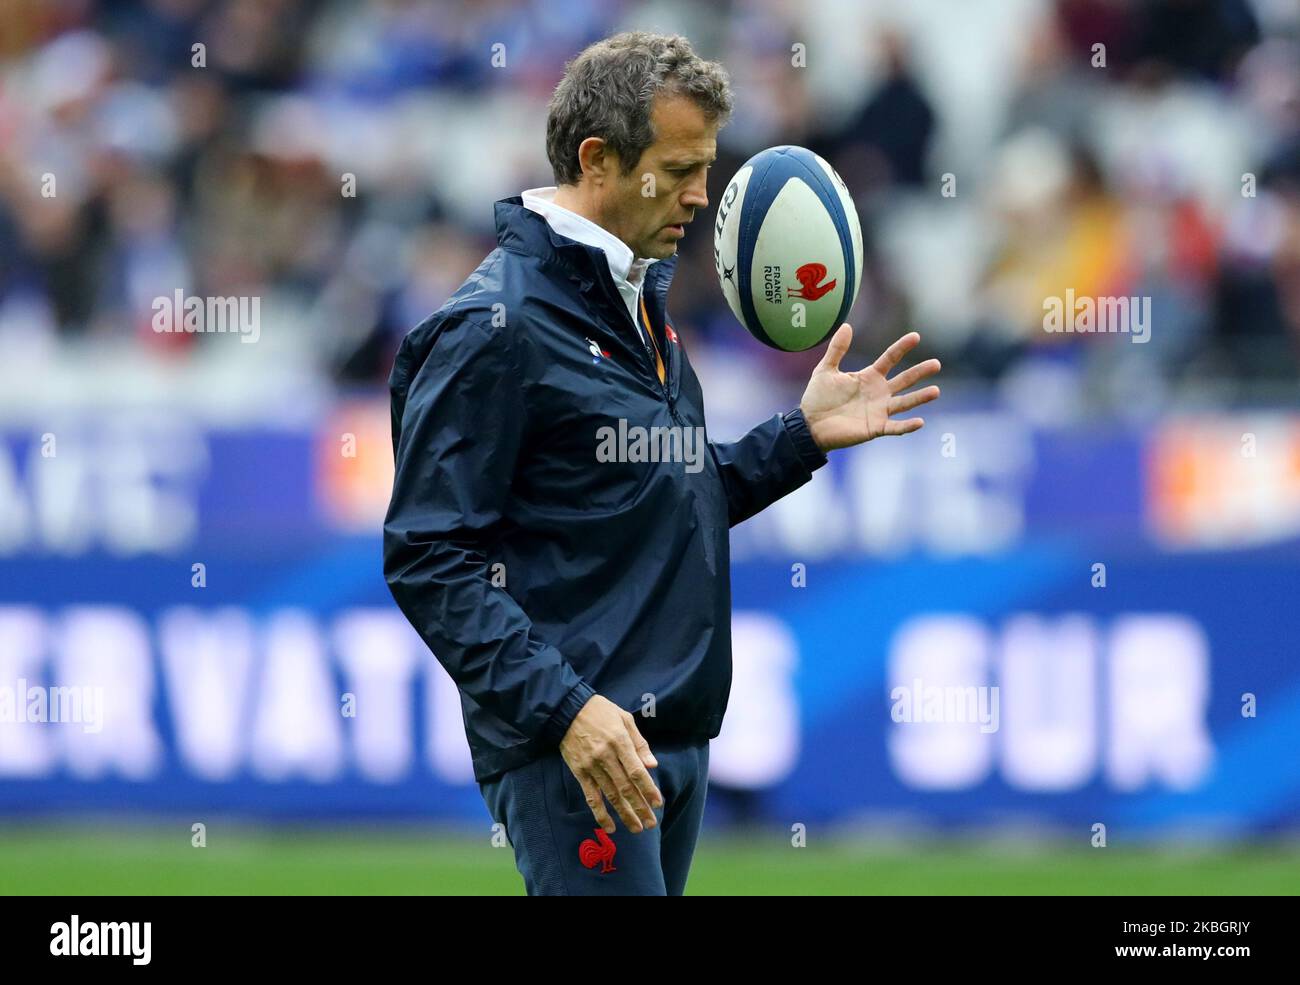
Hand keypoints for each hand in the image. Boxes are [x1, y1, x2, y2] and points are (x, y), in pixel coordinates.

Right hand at [559, 694, 662, 834]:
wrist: (566, 710)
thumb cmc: (600, 712)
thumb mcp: (624, 718)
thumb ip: (639, 743)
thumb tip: (653, 765)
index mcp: (619, 741)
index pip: (636, 771)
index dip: (648, 789)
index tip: (658, 803)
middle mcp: (606, 756)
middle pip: (625, 787)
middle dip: (640, 807)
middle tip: (651, 823)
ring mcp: (591, 766)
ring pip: (610, 795)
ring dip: (625, 814)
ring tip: (637, 828)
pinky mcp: (579, 773)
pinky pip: (591, 797)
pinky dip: (600, 814)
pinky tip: (610, 827)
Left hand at [799, 325, 940, 452]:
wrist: (809, 425)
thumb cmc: (818, 398)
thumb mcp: (826, 369)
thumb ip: (837, 349)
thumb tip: (847, 325)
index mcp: (869, 377)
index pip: (890, 359)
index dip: (902, 347)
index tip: (915, 336)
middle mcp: (879, 393)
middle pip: (904, 380)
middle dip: (920, 372)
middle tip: (936, 364)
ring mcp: (879, 411)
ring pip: (904, 402)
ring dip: (920, 397)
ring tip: (936, 391)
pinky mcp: (875, 428)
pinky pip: (895, 427)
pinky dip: (907, 426)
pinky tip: (920, 421)